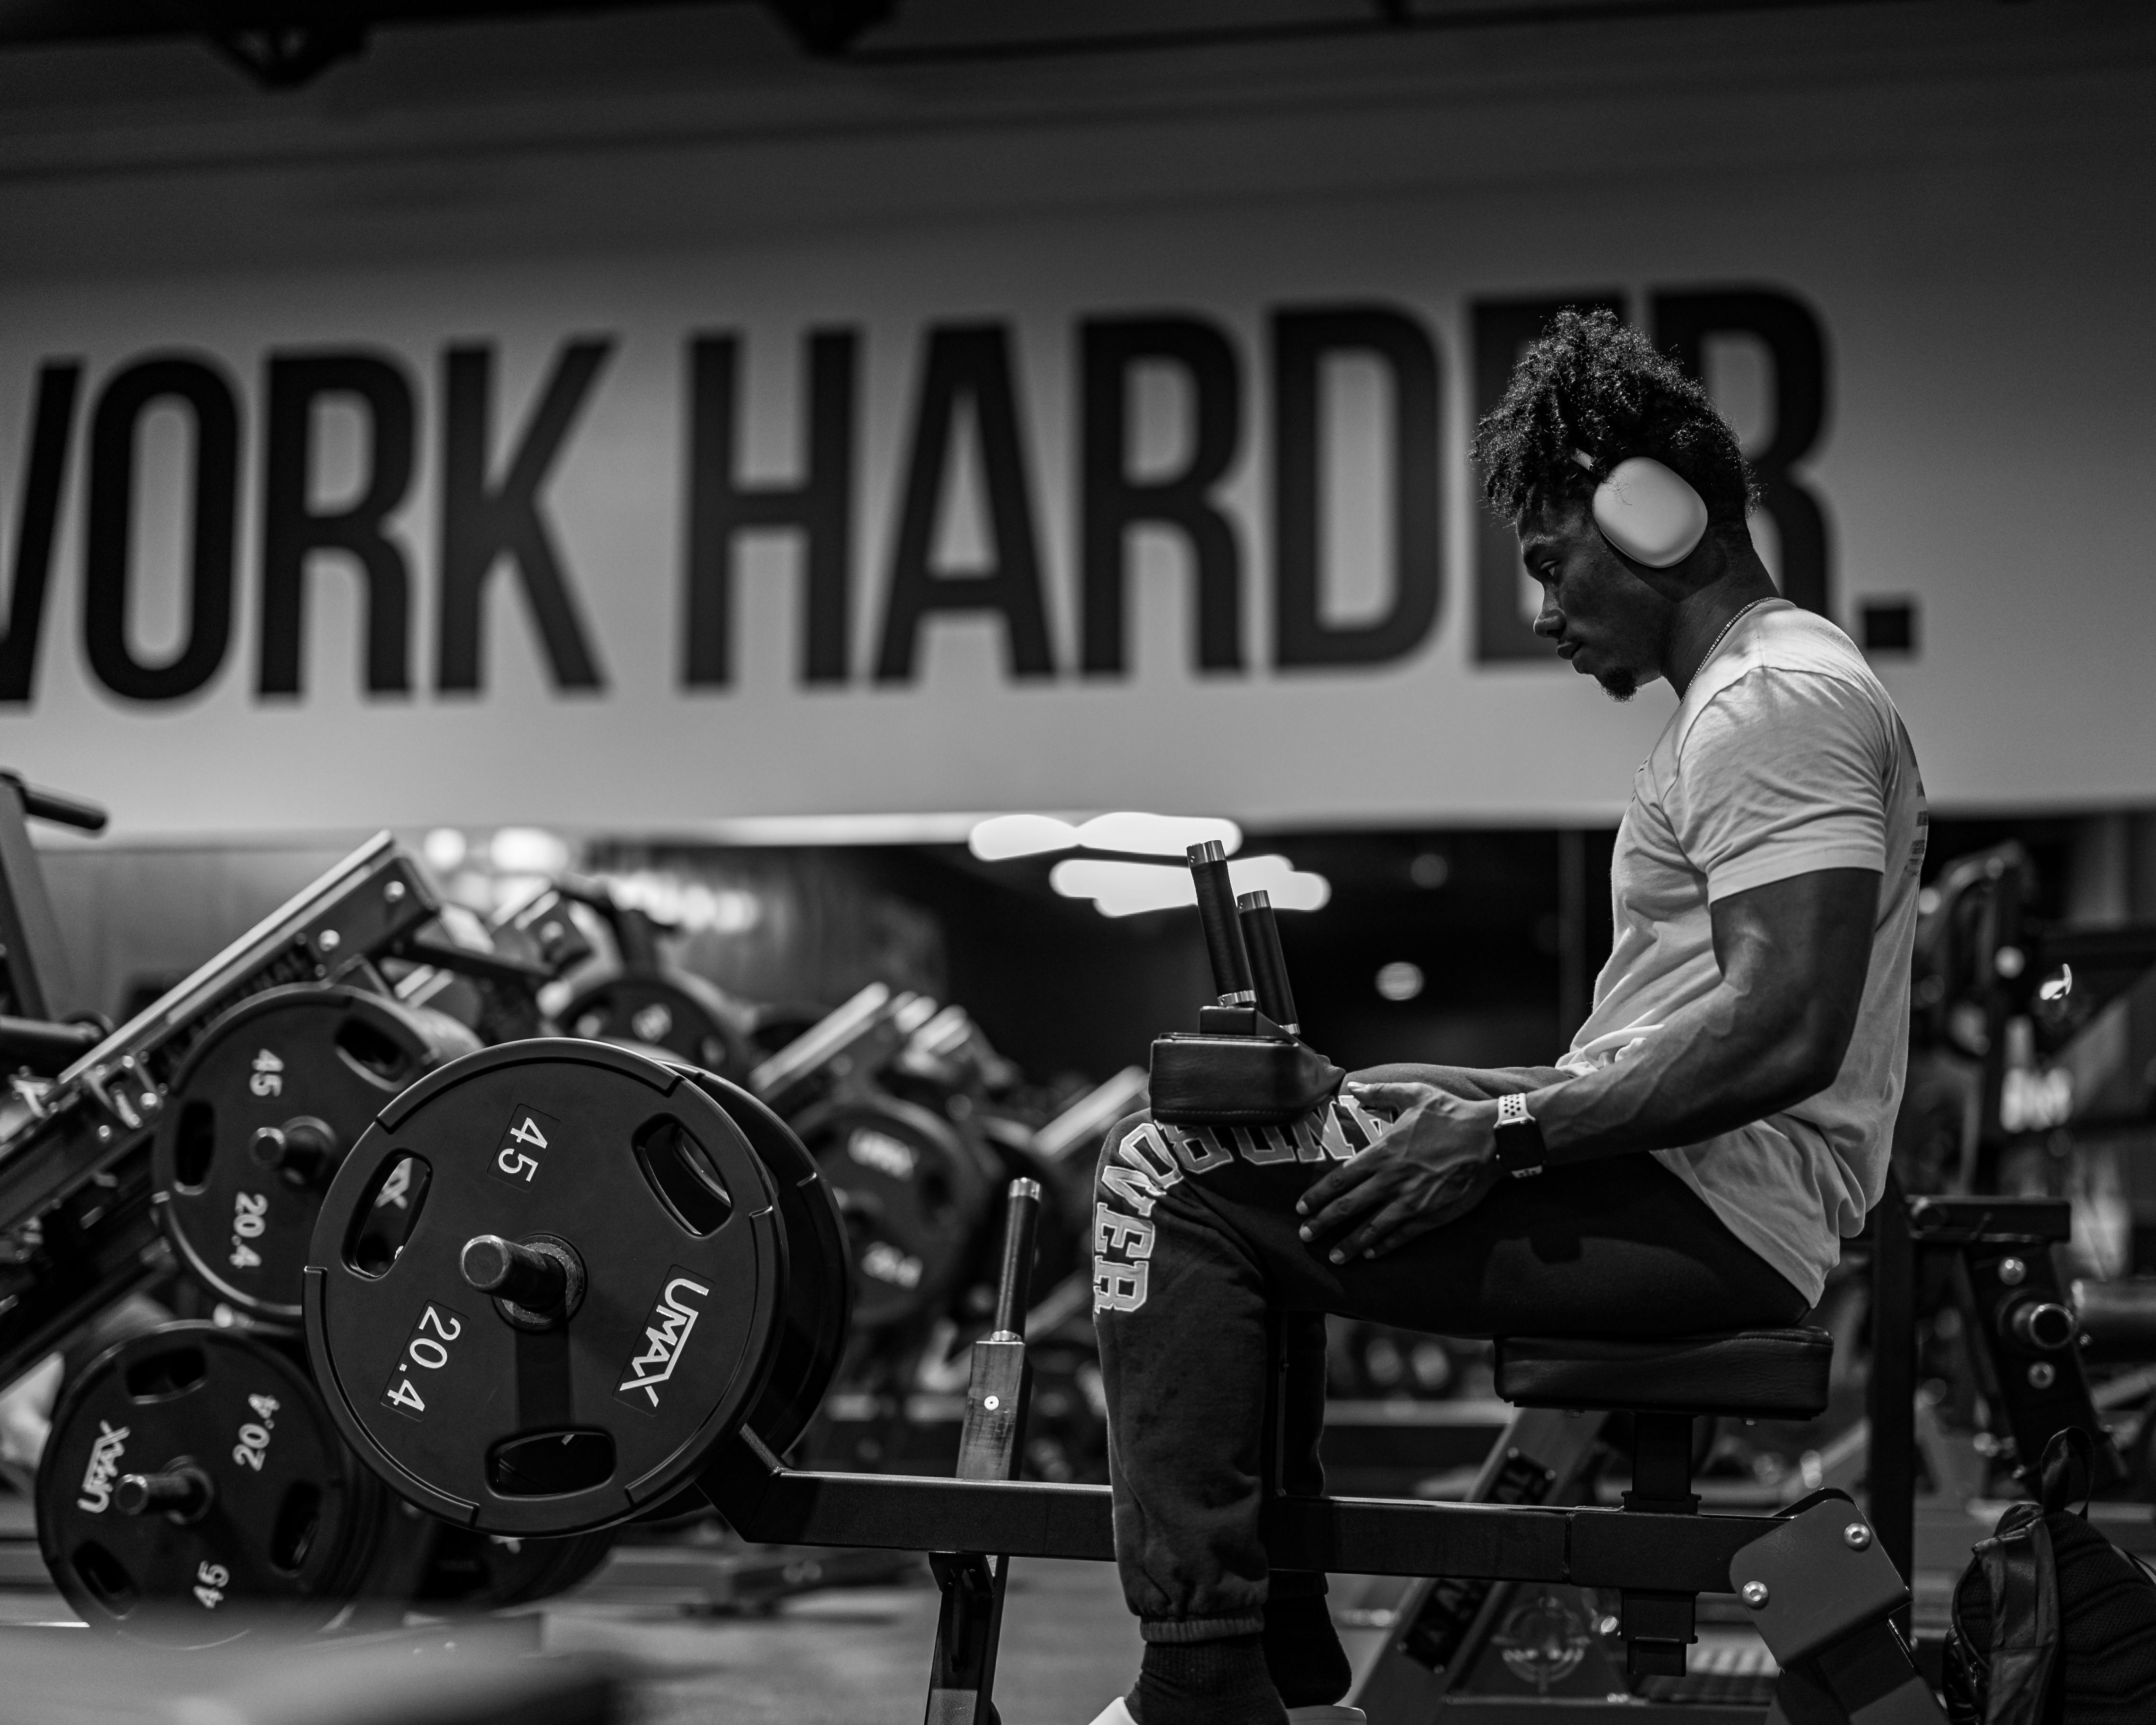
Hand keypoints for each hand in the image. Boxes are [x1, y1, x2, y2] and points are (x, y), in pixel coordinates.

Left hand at [1295, 1082, 1500, 1262]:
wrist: (1490, 1139)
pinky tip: (1372, 1254)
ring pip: (1371, 1229)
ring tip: (1334, 1257)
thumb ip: (1380, 1092)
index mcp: (1382, 1153)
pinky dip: (1384, 1246)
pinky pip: (1401, 1236)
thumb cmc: (1452, 1115)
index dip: (1317, 1196)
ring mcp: (1410, 1202)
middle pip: (1347, 1208)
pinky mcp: (1431, 1216)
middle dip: (1322, 1224)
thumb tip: (1354, 1086)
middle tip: (1305, 1236)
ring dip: (1349, 1244)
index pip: (1339, 1180)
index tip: (1301, 1208)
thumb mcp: (1414, 1095)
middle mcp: (1391, 1181)